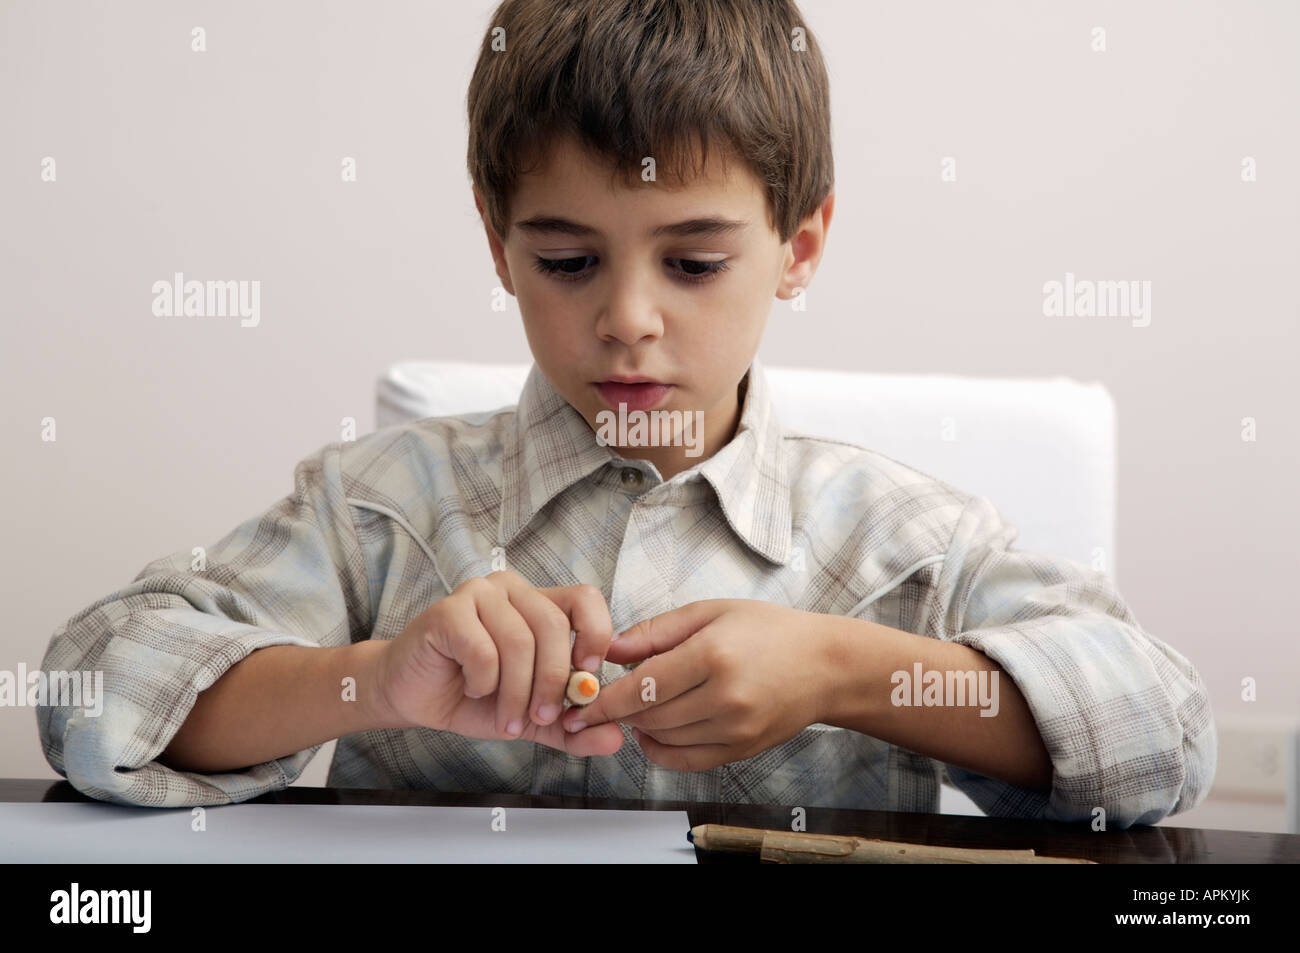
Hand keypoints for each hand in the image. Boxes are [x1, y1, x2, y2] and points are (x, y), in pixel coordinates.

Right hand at [370, 571, 623, 756]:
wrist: (411, 696)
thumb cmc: (471, 696)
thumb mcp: (531, 718)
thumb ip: (572, 727)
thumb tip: (615, 738)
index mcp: (538, 604)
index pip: (585, 599)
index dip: (595, 635)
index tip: (587, 676)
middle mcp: (512, 590)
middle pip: (554, 626)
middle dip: (552, 682)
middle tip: (541, 719)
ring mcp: (479, 594)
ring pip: (520, 642)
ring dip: (516, 693)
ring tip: (505, 718)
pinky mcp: (448, 611)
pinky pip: (483, 650)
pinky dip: (483, 682)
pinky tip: (471, 689)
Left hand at [559, 600, 828, 770]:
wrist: (826, 665)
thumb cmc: (770, 631)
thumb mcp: (710, 613)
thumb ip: (655, 632)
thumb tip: (610, 651)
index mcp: (713, 655)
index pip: (641, 687)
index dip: (603, 700)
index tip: (577, 704)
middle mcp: (724, 697)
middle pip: (649, 716)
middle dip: (616, 712)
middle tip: (596, 703)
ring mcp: (735, 729)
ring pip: (664, 740)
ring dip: (638, 727)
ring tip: (632, 708)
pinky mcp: (742, 750)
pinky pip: (686, 761)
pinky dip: (661, 750)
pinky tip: (654, 731)